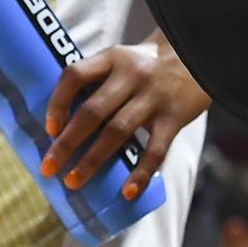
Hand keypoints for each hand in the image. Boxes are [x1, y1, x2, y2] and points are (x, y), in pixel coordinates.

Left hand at [41, 33, 209, 199]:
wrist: (199, 54)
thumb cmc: (150, 64)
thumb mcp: (122, 59)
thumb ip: (98, 81)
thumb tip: (63, 122)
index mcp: (112, 59)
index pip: (75, 75)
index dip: (57, 102)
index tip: (49, 129)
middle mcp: (130, 76)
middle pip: (92, 111)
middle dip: (67, 143)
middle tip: (48, 168)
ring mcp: (153, 97)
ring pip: (117, 132)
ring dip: (92, 160)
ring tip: (73, 182)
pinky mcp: (174, 117)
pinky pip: (155, 150)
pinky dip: (140, 173)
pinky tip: (126, 192)